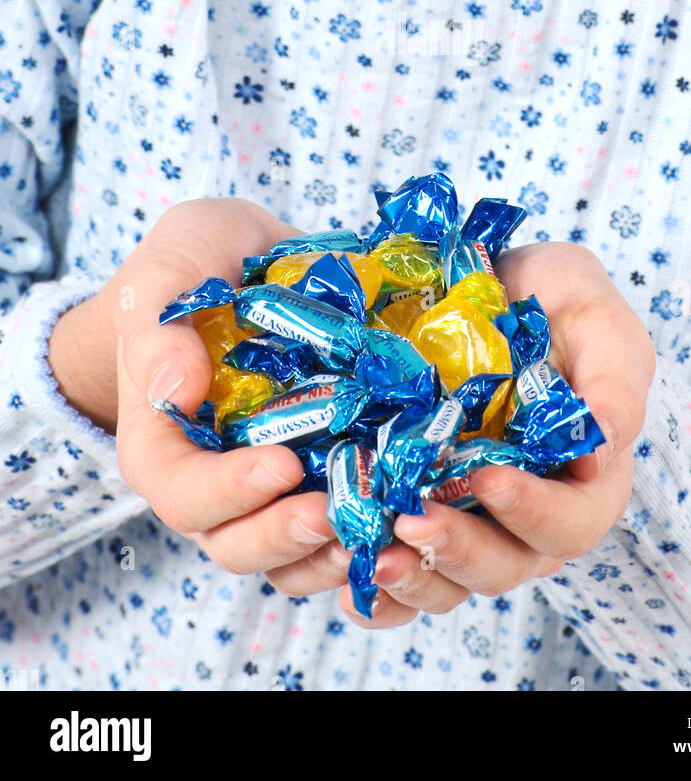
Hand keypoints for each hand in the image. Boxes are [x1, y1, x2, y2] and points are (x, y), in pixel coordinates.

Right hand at [106, 199, 348, 588]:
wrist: (238, 258)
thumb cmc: (190, 267)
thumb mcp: (166, 277)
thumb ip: (160, 332)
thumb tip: (179, 391)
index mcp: (162, 446)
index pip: (184, 495)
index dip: (231, 492)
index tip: (282, 464)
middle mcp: (212, 481)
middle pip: (237, 543)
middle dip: (288, 536)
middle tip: (340, 512)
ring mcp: (267, 484)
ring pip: (291, 554)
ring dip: (335, 550)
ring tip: (383, 527)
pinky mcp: (318, 470)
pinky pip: (336, 526)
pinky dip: (369, 530)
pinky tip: (408, 511)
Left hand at [337, 241, 655, 628]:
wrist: (486, 283)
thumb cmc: (556, 298)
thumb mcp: (598, 320)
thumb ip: (612, 381)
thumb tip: (598, 456)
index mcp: (585, 480)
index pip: (569, 523)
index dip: (533, 512)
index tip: (490, 478)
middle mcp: (528, 515)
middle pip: (503, 565)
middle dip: (457, 549)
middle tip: (410, 520)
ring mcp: (471, 518)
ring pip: (449, 581)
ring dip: (410, 575)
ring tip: (369, 552)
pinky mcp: (421, 510)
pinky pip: (404, 575)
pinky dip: (376, 591)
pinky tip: (347, 572)